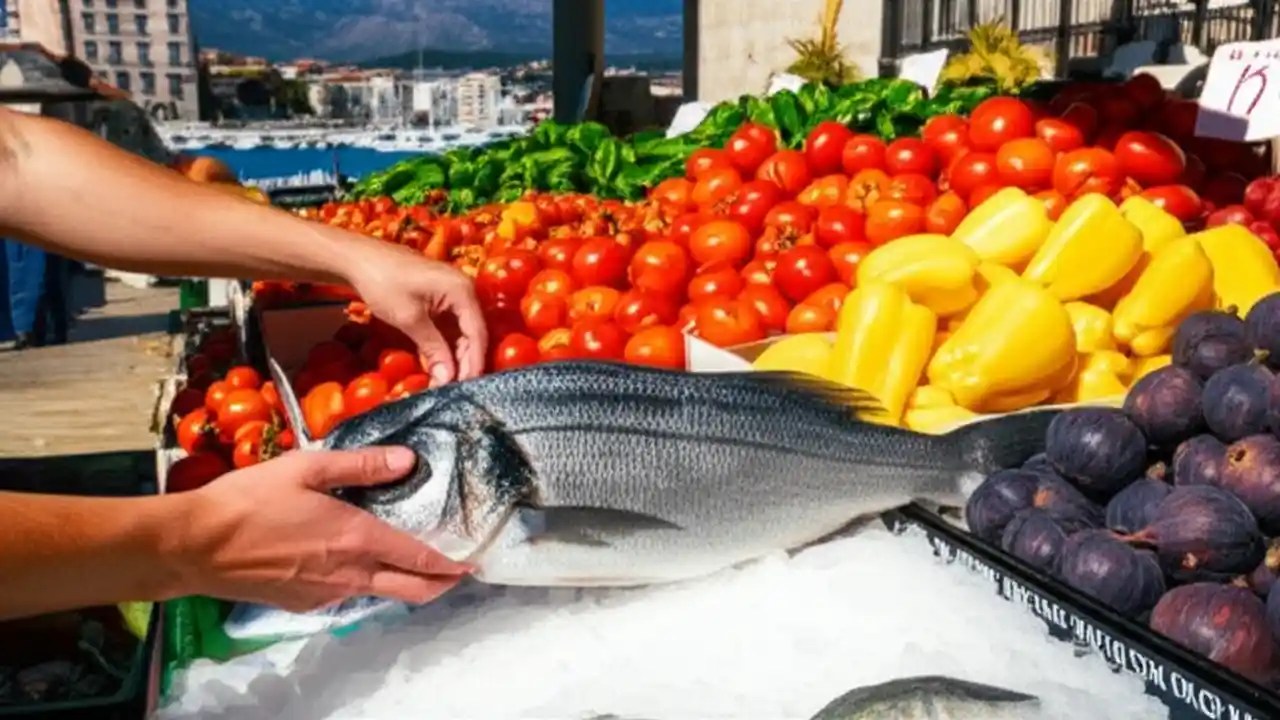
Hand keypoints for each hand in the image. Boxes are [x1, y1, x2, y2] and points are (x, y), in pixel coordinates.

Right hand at [177, 446, 470, 612]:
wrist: (194, 546)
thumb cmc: (247, 502)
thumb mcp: (306, 467)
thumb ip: (361, 466)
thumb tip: (407, 460)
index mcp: (356, 539)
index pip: (419, 559)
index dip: (451, 564)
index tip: (472, 562)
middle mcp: (349, 574)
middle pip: (412, 591)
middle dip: (441, 585)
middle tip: (457, 573)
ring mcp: (326, 595)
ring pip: (380, 593)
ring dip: (403, 582)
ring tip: (411, 560)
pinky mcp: (303, 604)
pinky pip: (346, 595)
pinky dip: (365, 582)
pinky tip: (356, 561)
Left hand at [344, 240, 486, 386]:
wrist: (358, 257)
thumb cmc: (383, 283)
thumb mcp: (409, 319)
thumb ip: (432, 349)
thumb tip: (447, 379)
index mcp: (462, 291)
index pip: (477, 333)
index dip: (473, 362)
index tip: (467, 386)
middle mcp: (463, 290)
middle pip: (472, 333)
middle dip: (464, 362)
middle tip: (455, 389)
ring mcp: (451, 293)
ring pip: (460, 331)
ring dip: (454, 356)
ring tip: (446, 381)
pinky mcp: (439, 298)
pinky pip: (448, 325)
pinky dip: (444, 344)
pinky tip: (438, 363)